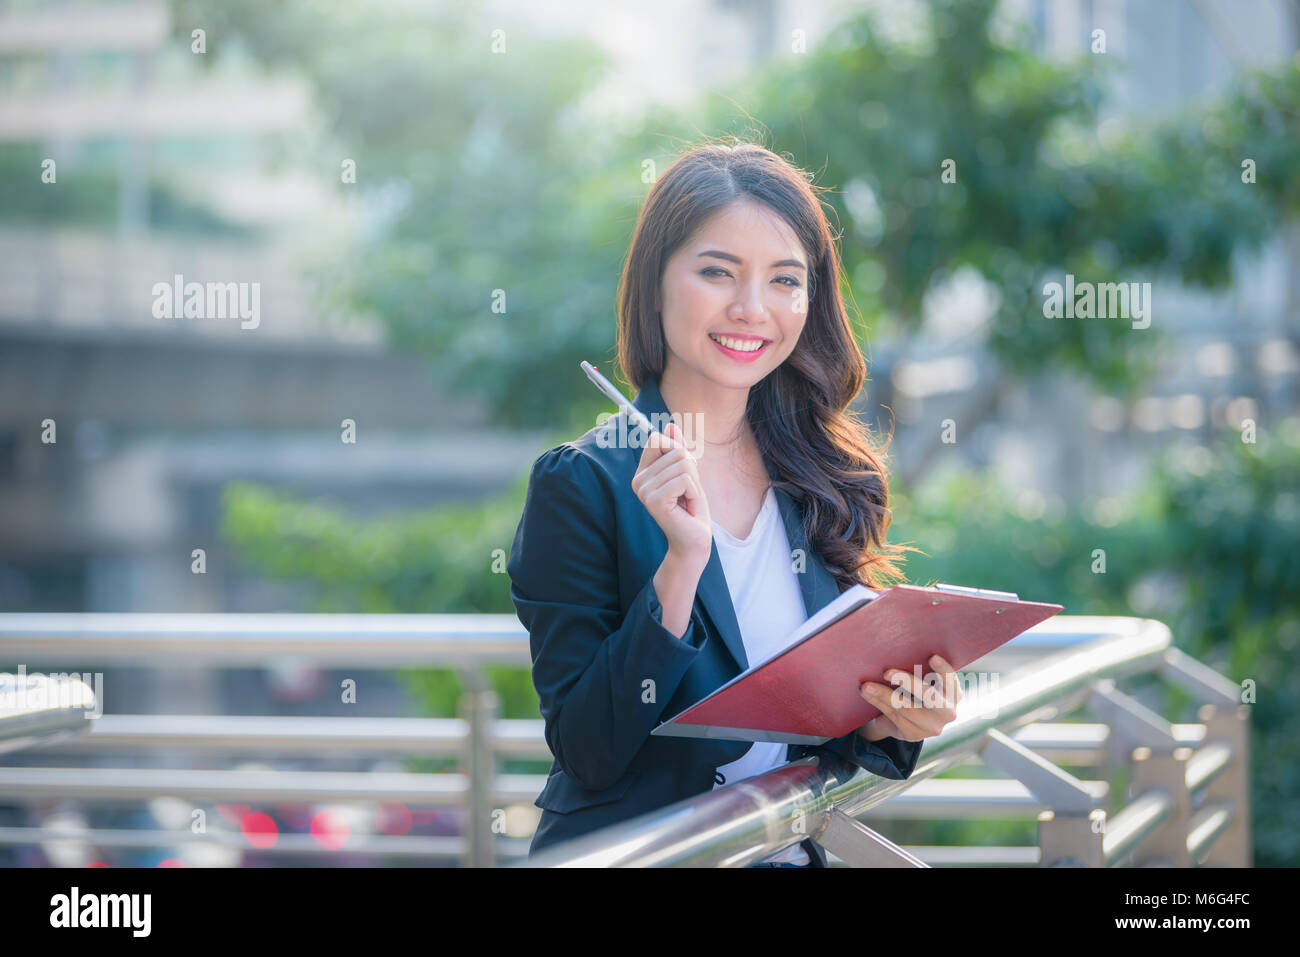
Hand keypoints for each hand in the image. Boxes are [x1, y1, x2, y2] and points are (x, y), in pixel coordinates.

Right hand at [631, 420, 711, 565]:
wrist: (694, 540)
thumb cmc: (691, 507)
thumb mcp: (687, 473)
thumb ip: (677, 449)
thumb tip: (669, 425)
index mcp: (642, 473)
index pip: (657, 439)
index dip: (678, 450)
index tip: (684, 474)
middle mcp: (638, 480)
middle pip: (675, 450)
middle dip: (692, 471)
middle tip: (687, 493)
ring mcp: (644, 490)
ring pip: (683, 464)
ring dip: (694, 483)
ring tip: (687, 501)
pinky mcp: (654, 500)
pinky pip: (685, 479)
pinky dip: (694, 492)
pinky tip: (688, 507)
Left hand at [857, 654, 962, 742]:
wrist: (905, 720)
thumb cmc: (916, 690)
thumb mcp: (923, 681)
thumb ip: (919, 670)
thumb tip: (895, 653)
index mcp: (954, 694)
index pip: (952, 681)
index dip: (943, 670)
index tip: (932, 657)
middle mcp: (948, 712)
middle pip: (929, 696)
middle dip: (907, 682)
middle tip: (886, 672)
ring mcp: (931, 727)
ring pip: (905, 707)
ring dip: (883, 694)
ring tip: (866, 686)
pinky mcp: (914, 735)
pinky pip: (894, 716)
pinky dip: (878, 702)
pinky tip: (868, 694)